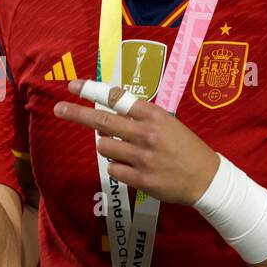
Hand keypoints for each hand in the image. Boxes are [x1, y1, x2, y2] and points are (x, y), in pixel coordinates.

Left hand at [54, 78, 220, 206]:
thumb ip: (140, 117)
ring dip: (108, 147)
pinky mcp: (140, 179)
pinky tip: (134, 168)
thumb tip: (109, 110)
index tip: (73, 86)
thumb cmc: (185, 148)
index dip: (91, 91)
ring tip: (126, 150)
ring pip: (104, 147)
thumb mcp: (167, 123)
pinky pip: (113, 170)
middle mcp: (146, 134)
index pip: (116, 98)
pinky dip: (117, 168)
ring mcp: (142, 157)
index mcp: (154, 115)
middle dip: (76, 113)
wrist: (207, 179)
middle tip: (59, 108)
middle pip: (101, 121)